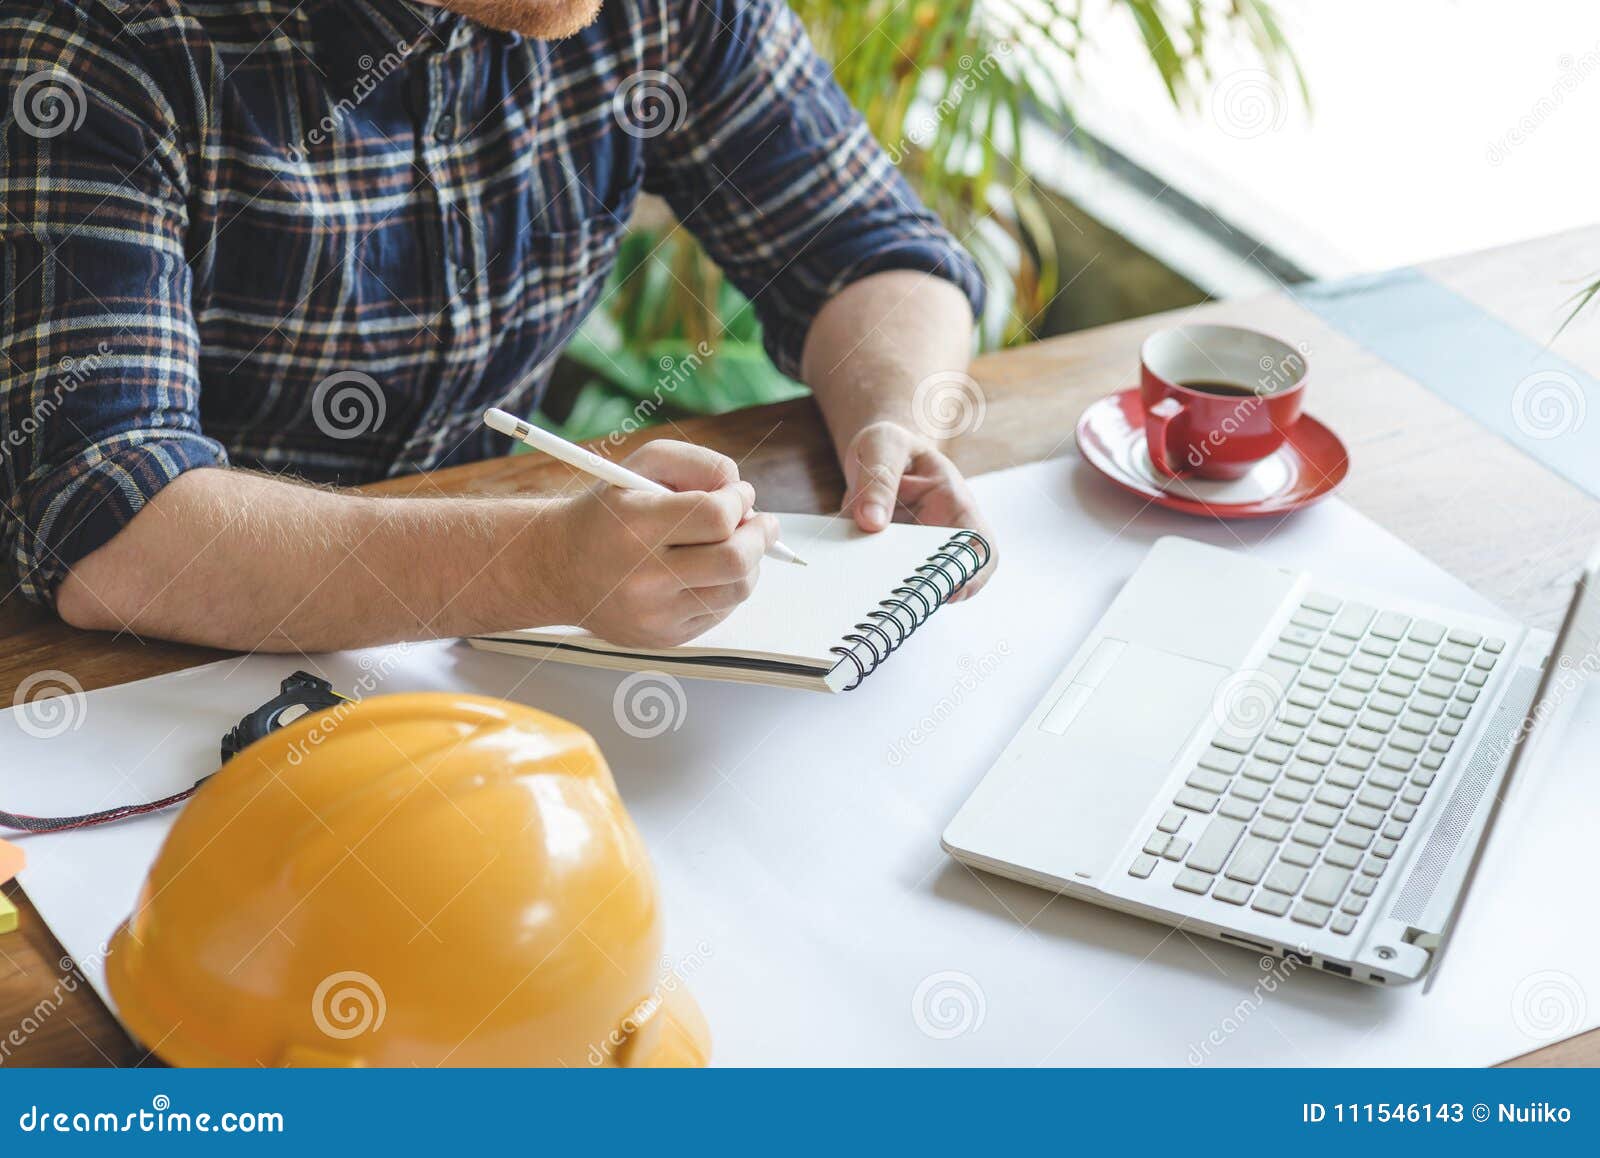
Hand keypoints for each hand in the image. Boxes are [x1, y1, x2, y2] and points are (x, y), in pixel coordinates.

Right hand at [544, 441, 777, 645]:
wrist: (561, 569)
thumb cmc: (608, 514)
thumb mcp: (640, 467)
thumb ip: (695, 462)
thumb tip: (739, 488)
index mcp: (635, 526)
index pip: (715, 516)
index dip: (740, 501)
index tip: (740, 494)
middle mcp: (644, 575)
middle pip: (735, 559)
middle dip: (760, 535)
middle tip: (762, 522)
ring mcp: (656, 613)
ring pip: (737, 589)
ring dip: (751, 561)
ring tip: (736, 543)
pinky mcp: (665, 637)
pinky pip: (721, 611)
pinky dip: (728, 586)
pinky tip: (710, 570)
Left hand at [840, 421, 995, 599]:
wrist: (874, 452)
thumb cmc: (889, 444)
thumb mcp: (883, 445)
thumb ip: (878, 479)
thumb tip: (871, 522)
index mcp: (954, 504)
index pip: (981, 548)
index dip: (973, 574)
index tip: (949, 590)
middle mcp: (939, 533)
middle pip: (946, 577)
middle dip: (923, 591)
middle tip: (894, 594)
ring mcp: (912, 550)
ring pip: (911, 584)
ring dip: (891, 590)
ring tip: (869, 590)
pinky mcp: (885, 556)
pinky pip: (880, 578)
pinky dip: (865, 582)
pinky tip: (848, 576)